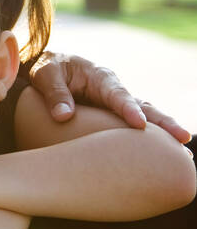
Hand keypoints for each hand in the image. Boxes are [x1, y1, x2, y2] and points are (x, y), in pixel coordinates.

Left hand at [28, 51, 192, 143]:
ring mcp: (117, 106)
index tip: (140, 124)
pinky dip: (150, 142)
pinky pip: (134, 131)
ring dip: (164, 134)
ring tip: (183, 153)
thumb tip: (63, 116)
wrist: (50, 69)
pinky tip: (164, 159)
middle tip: (182, 137)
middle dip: (163, 122)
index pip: (117, 94)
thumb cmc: (49, 70)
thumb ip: (55, 93)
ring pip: (146, 119)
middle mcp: (115, 91)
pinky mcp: (115, 119)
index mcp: (100, 77)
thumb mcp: (46, 75)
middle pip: (143, 106)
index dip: (128, 109)